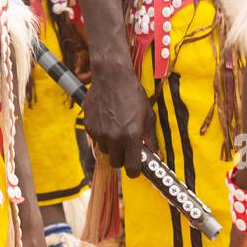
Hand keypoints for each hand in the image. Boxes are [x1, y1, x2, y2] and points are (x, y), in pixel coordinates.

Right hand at [84, 62, 152, 177]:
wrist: (112, 76)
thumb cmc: (133, 94)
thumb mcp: (148, 115)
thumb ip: (151, 138)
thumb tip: (157, 155)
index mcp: (132, 136)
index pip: (132, 169)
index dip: (135, 170)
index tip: (136, 166)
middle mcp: (114, 138)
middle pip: (117, 163)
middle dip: (122, 158)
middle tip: (126, 147)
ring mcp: (100, 133)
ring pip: (105, 152)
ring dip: (111, 146)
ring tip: (116, 130)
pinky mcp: (89, 127)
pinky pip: (96, 140)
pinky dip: (101, 136)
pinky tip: (107, 122)